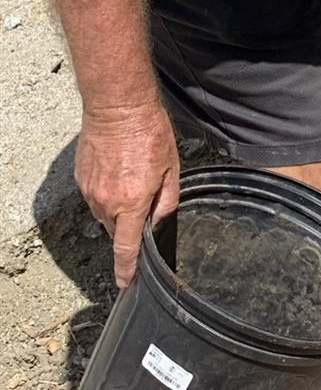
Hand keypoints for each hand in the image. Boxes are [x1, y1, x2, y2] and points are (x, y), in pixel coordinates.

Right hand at [74, 104, 179, 288]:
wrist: (117, 107)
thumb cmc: (149, 133)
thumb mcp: (171, 167)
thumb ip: (167, 200)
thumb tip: (160, 222)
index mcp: (130, 202)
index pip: (125, 247)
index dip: (126, 269)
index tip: (125, 283)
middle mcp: (106, 201)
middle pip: (115, 230)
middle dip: (128, 228)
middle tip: (142, 207)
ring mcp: (90, 190)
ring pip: (103, 214)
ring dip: (117, 209)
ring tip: (132, 182)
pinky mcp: (80, 178)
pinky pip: (94, 197)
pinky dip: (106, 193)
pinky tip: (118, 173)